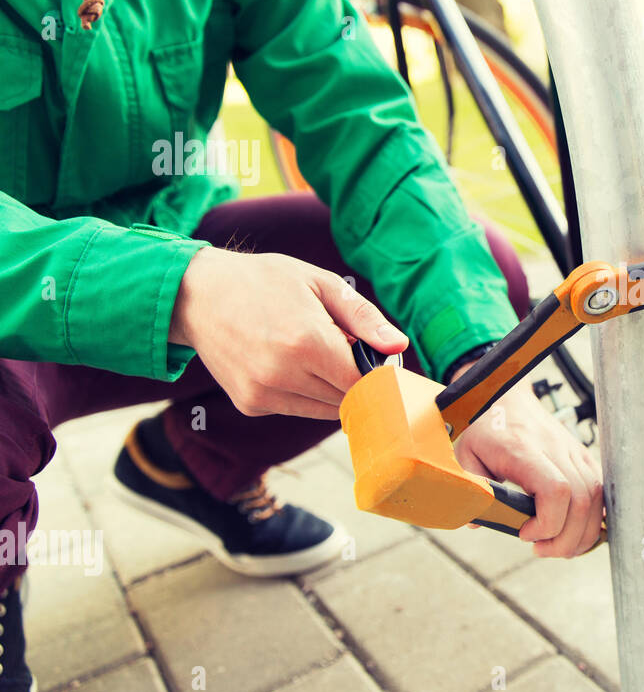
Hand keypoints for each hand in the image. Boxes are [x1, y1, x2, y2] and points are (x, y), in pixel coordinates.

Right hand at [169, 247, 408, 418]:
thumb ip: (364, 318)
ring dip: (332, 389)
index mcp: (308, 342)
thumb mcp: (321, 284)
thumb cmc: (265, 282)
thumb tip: (398, 347)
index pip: (363, 381)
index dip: (375, 373)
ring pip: (323, 410)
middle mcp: (284, 374)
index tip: (375, 358)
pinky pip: (297, 408)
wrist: (198, 294)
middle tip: (346, 351)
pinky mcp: (250, 404)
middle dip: (355, 380)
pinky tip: (293, 364)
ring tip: (317, 354)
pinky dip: (306, 393)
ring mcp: (264, 393)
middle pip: (346, 398)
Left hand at [451, 363, 603, 557]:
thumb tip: (477, 521)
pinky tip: (573, 531)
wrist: (506, 397)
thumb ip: (471, 488)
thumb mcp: (465, 455)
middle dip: (566, 539)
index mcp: (525, 449)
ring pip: (597, 499)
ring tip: (556, 545)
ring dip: (581, 533)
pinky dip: (592, 518)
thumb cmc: (485, 426)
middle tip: (541, 550)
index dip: (548, 523)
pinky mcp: (583, 456)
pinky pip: (600, 492)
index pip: (557, 491)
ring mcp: (574, 451)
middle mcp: (556, 449)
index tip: (525, 535)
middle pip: (582, 502)